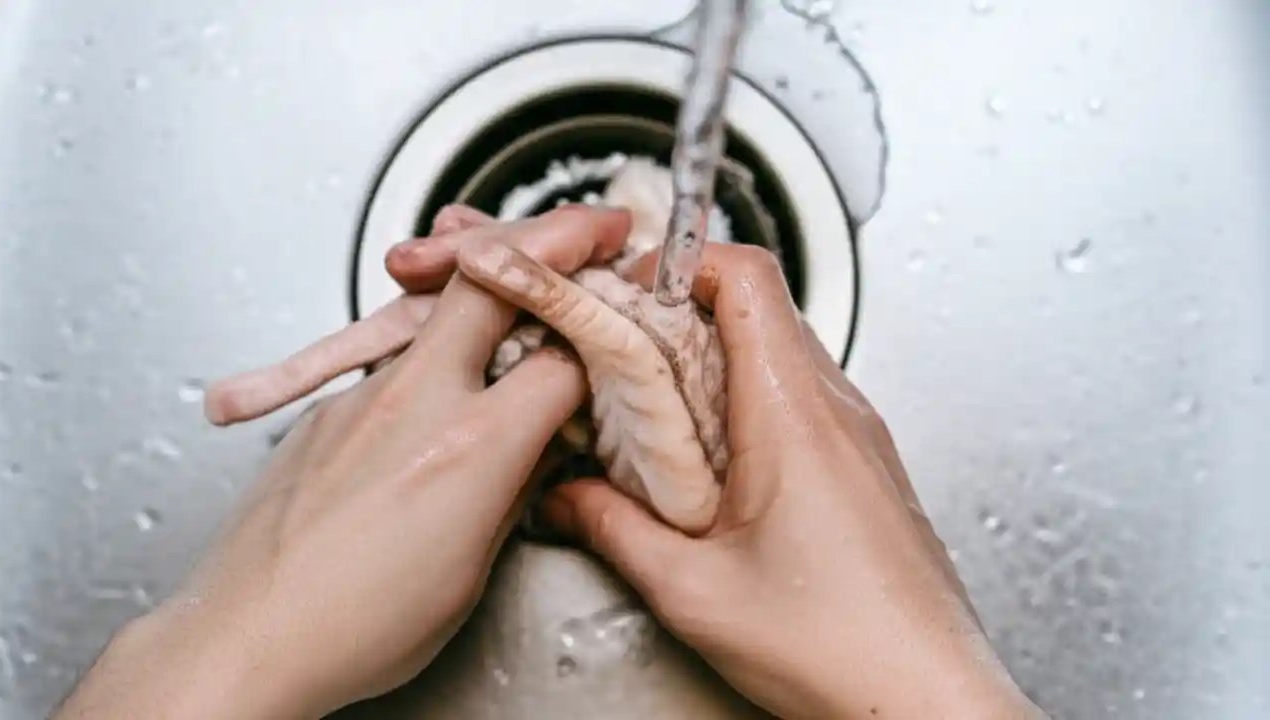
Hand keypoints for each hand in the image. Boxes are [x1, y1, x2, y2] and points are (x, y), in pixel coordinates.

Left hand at [56, 206, 630, 719]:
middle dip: (553, 240)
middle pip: (495, 281)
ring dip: (475, 268)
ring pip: (428, 304)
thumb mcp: (471, 570)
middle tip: (596, 227)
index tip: (617, 337)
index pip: (564, 361)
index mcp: (470, 447)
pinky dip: (417, 328)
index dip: (602, 343)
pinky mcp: (324, 408)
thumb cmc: (354, 627)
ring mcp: (361, 396)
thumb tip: (540, 449)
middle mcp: (414, 400)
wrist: (242, 639)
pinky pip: (379, 347)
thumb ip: (514, 490)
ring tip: (499, 241)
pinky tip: (422, 314)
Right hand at [455, 239, 1043, 718]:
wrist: (928, 699)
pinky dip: (745, 402)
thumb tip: (569, 498)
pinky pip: (799, 398)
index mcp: (792, 414)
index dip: (680, 260)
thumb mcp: (692, 592)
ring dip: (712, 360)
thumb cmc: (840, 648)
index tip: (630, 285)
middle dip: (680, 312)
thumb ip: (614, 530)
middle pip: (757, 305)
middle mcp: (834, 409)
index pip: (746, 275)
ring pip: (777, 350)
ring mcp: (857, 435)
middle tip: (625, 349)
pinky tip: (711, 462)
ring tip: (658, 409)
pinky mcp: (863, 466)